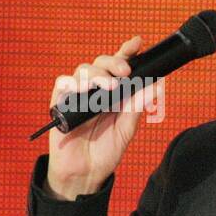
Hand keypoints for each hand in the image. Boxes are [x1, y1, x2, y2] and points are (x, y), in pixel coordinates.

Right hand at [45, 34, 158, 199]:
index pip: (120, 67)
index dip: (127, 52)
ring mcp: (78, 95)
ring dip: (98, 75)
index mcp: (114, 94)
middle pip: (102, 63)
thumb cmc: (105, 151)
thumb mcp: (126, 129)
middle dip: (115, 62)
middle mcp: (96, 91)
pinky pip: (62, 83)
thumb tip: (155, 86)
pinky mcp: (60, 102)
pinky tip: (84, 90)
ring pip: (84, 70)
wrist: (86, 173)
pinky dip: (73, 82)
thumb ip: (136, 107)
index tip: (138, 42)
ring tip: (110, 87)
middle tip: (126, 71)